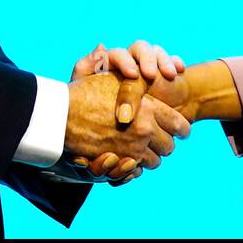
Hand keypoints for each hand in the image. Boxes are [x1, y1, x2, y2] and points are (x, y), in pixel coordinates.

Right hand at [63, 71, 190, 185]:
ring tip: (140, 149)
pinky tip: (128, 158)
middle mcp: (145, 130)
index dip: (181, 129)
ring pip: (155, 161)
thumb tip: (141, 71)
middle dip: (164, 144)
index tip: (181, 130)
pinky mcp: (119, 163)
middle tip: (157, 139)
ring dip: (149, 156)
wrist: (60, 116)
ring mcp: (134, 149)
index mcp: (148, 108)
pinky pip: (138, 171)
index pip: (179, 125)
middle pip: (169, 146)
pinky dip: (135, 167)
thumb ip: (131, 77)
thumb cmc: (84, 94)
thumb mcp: (111, 78)